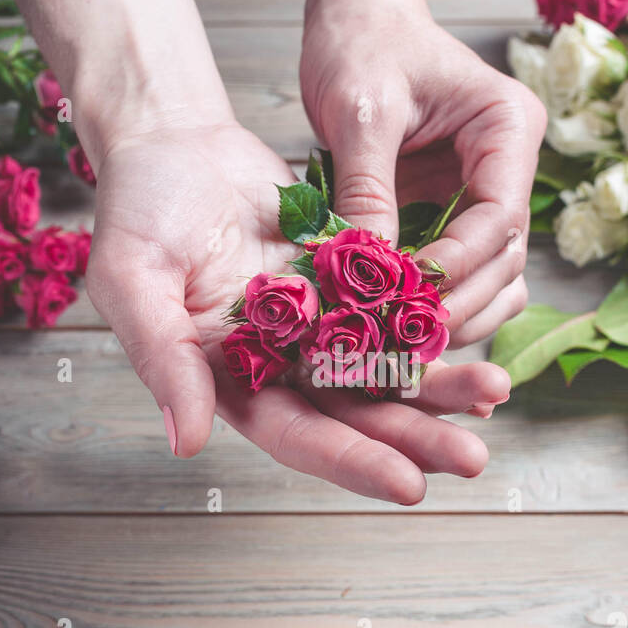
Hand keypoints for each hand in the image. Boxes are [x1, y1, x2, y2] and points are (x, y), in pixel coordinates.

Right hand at [83, 120, 511, 503]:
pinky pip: (399, 313)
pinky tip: (481, 343)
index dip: (349, 461)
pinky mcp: (347, 283)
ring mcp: (318, 325)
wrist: (174, 143)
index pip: (295, 433)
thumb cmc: (137, 207)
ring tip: (495, 392)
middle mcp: (281, 365)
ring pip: (388, 369)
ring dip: (440, 389)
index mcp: (230, 379)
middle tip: (473, 459)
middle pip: (356, 415)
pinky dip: (438, 330)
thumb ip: (160, 358)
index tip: (408, 485)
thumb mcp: (132, 277)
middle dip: (415, 439)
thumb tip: (185, 442)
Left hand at [301, 0, 546, 345]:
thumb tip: (371, 268)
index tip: (408, 291)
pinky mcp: (454, 214)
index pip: (500, 214)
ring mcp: (485, 194)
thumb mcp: (359, 110)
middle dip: (460, 301)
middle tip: (408, 337)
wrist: (354, 20)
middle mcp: (509, 166)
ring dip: (459, 316)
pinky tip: (405, 329)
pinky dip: (442, 305)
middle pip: (505, 258)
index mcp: (508, 128)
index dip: (458, 262)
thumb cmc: (362, 44)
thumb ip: (367, 186)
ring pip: (494, 278)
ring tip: (409, 346)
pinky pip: (463, 273)